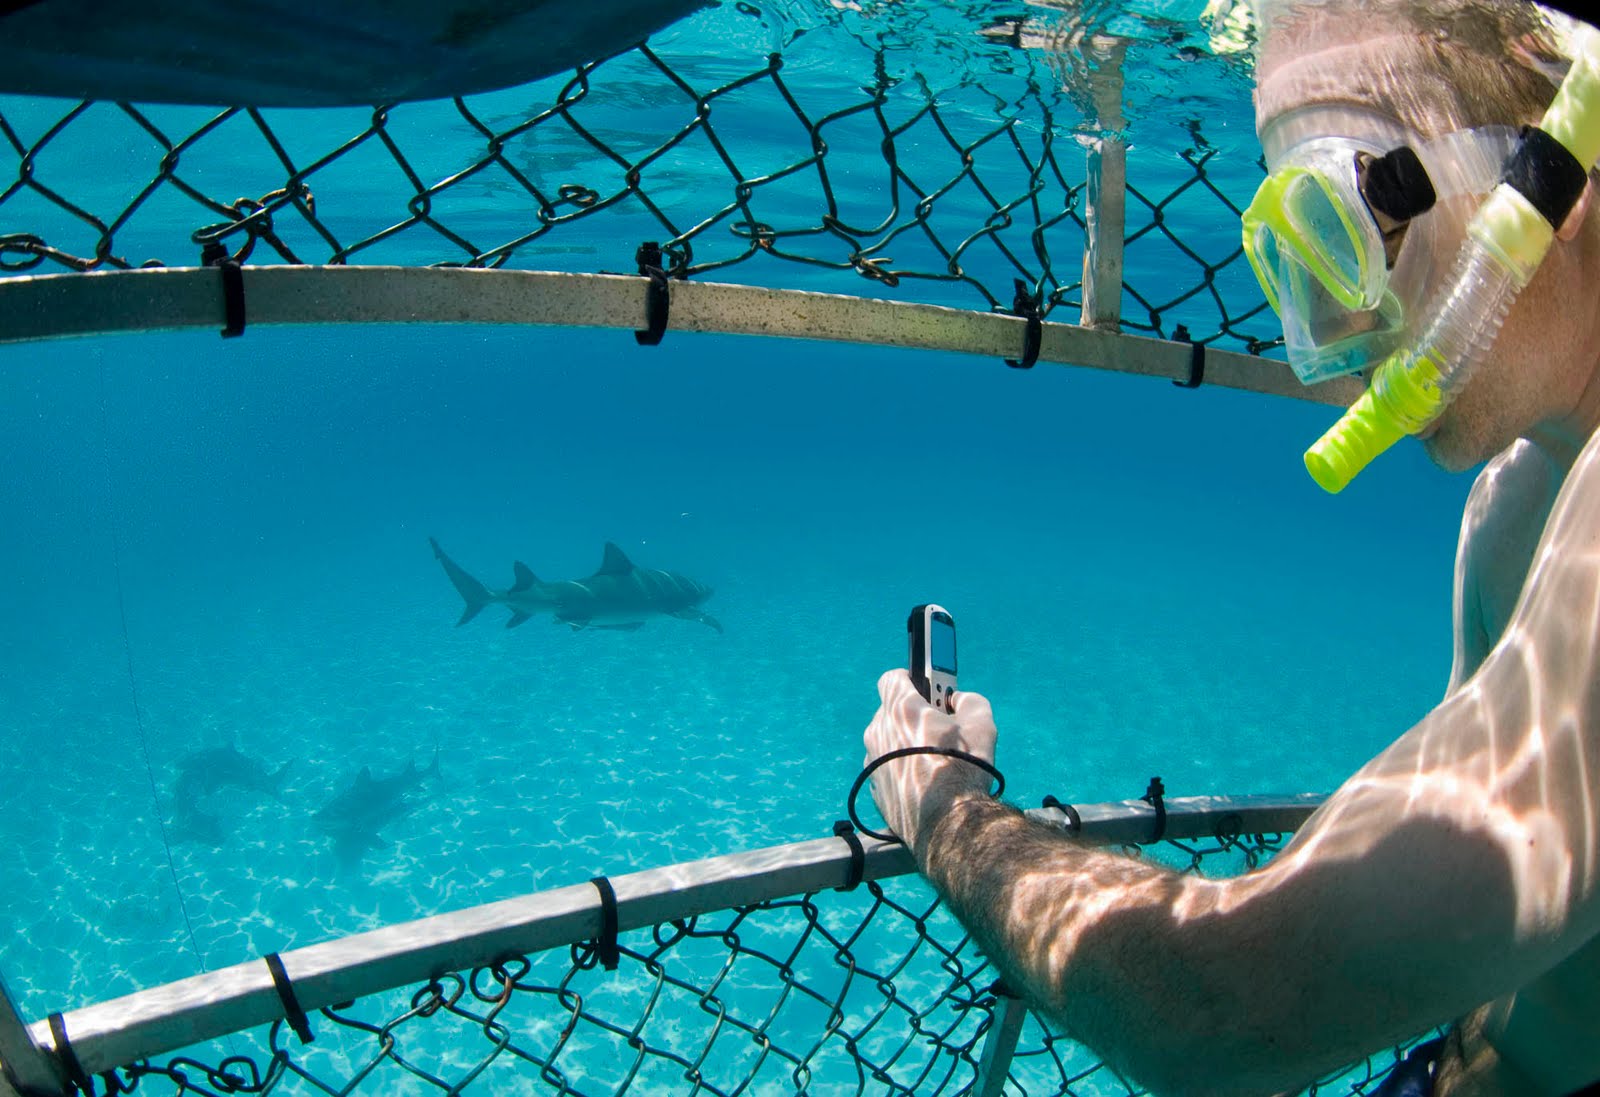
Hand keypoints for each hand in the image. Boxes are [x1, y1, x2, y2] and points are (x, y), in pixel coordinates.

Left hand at [862, 669, 997, 851]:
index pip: (892, 678)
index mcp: (901, 709)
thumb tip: (957, 700)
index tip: (926, 691)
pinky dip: (899, 768)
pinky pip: (884, 766)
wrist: (947, 824)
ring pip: (886, 740)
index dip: (910, 680)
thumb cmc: (964, 770)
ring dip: (903, 743)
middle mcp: (878, 730)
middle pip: (890, 711)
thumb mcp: (981, 724)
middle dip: (910, 715)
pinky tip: (922, 783)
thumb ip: (968, 700)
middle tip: (936, 729)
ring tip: (931, 761)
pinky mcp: (872, 786)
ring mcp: (871, 760)